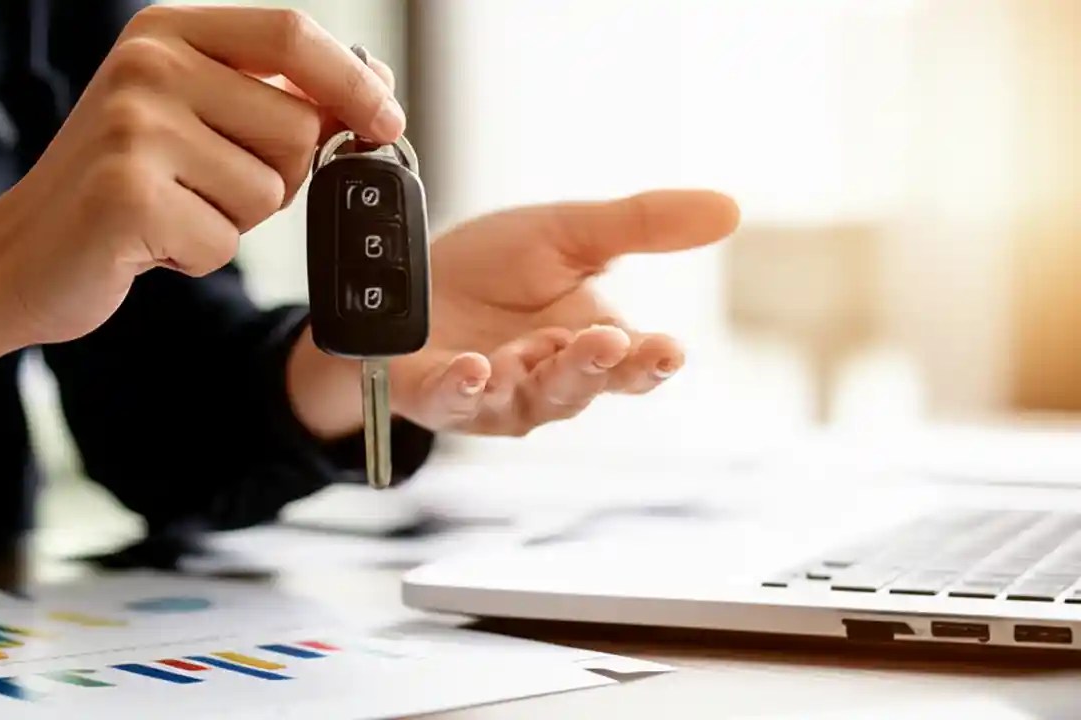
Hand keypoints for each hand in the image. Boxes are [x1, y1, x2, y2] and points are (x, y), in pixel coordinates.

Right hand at [0, 6, 398, 409]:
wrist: (19, 256)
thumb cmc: (121, 187)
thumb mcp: (190, 116)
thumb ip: (270, 96)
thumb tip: (375, 87)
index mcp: (165, 33)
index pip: (290, 33)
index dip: (353, 81)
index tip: (389, 121)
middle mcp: (147, 66)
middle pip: (297, 127)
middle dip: (280, 177)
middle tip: (212, 187)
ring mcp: (134, 128)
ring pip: (269, 190)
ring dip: (235, 220)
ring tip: (173, 210)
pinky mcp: (128, 196)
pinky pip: (226, 239)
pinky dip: (200, 256)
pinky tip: (152, 241)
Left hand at [288, 189, 738, 437]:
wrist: (407, 276)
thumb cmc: (494, 266)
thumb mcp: (570, 233)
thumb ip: (642, 226)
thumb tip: (729, 208)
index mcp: (587, 343)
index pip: (632, 363)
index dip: (651, 361)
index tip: (670, 351)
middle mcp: (546, 380)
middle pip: (581, 385)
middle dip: (596, 366)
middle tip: (610, 343)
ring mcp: (493, 395)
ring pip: (524, 398)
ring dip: (535, 378)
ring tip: (539, 353)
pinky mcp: (437, 396)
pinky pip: (453, 400)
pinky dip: (463, 387)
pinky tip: (472, 369)